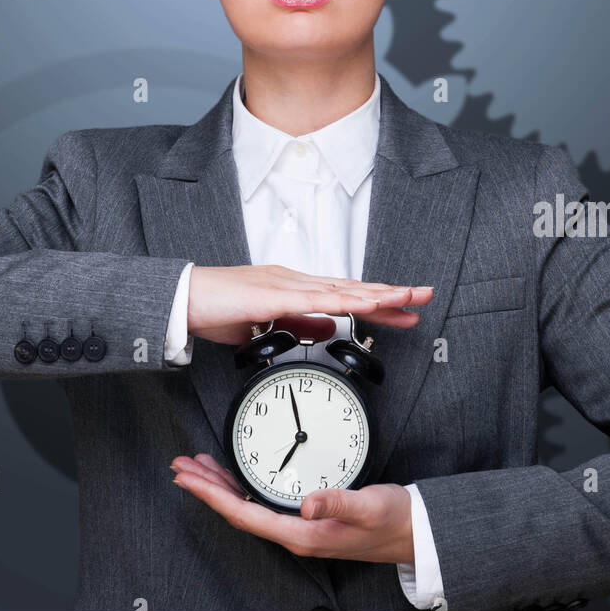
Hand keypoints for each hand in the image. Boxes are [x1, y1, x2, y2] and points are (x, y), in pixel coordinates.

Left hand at [169, 453, 415, 564]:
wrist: (414, 532)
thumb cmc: (395, 520)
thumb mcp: (369, 506)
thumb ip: (339, 503)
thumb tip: (308, 503)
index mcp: (303, 533)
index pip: (244, 514)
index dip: (213, 495)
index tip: (189, 478)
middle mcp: (296, 533)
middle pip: (238, 510)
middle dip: (206, 488)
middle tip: (181, 467)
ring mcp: (300, 527)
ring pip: (247, 506)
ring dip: (220, 486)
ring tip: (198, 468)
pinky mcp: (308, 518)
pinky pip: (262, 502)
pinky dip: (242, 486)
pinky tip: (235, 476)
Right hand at [187, 264, 433, 345]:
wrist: (185, 298)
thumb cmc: (218, 308)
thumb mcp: (267, 322)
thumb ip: (297, 323)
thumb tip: (327, 328)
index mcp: (296, 289)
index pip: (346, 295)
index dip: (378, 302)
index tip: (406, 308)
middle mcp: (297, 281)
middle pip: (353, 287)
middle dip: (390, 293)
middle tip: (423, 295)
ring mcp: (287, 284)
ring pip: (342, 289)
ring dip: (376, 293)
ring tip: (406, 297)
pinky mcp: (274, 293)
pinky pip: (315, 298)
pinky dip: (343, 299)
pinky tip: (363, 302)